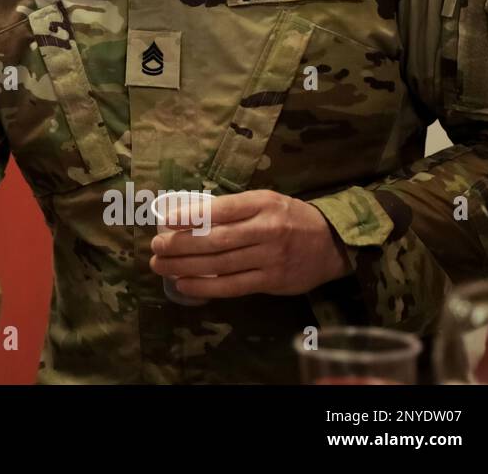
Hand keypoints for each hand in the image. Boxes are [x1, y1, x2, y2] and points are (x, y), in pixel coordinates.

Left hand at [149, 189, 351, 298]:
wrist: (332, 243)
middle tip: (155, 248)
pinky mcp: (272, 281)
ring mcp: (270, 258)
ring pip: (220, 265)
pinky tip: (184, 285)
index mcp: (262, 204)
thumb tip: (188, 214)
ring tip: (160, 266)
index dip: (190, 216)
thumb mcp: (265, 202)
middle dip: (180, 245)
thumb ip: (234, 209)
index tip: (165, 221)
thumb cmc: (289, 218)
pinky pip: (233, 286)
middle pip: (216, 239)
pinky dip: (206, 287)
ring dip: (185, 267)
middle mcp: (266, 230)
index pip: (221, 209)